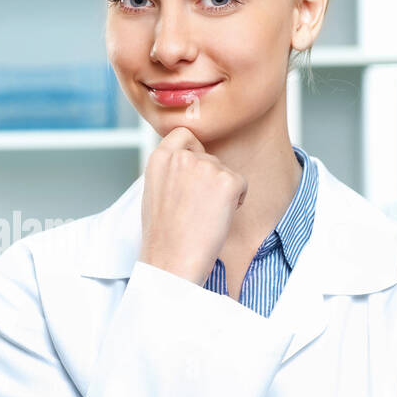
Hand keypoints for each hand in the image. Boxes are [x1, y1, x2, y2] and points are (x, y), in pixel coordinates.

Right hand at [138, 126, 246, 284]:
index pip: (185, 134)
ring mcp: (206, 167)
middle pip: (209, 156)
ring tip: (202, 216)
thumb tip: (191, 161)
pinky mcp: (228, 181)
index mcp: (159, 157)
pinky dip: (237, 201)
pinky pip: (242, 183)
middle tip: (194, 209)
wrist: (171, 262)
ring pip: (225, 170)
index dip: (193, 152)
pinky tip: (217, 218)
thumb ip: (171, 170)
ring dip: (221, 191)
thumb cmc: (163, 236)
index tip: (191, 173)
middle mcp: (182, 156)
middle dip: (208, 178)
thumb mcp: (154, 192)